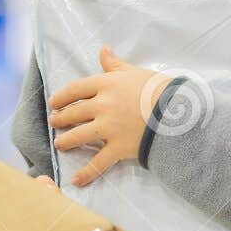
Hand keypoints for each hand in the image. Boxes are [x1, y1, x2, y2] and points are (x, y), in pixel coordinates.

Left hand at [47, 45, 172, 187]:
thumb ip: (115, 64)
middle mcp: (102, 106)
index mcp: (105, 84)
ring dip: (66, 141)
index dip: (61, 96)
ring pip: (78, 136)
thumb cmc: (158, 89)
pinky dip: (86, 173)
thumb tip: (103, 50)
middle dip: (60, 118)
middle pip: (73, 113)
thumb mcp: (134, 72)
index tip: (54, 102)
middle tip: (54, 122)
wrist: (177, 111)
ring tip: (59, 144)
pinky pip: (98, 162)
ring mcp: (108, 128)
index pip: (75, 89)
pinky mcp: (117, 147)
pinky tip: (76, 180)